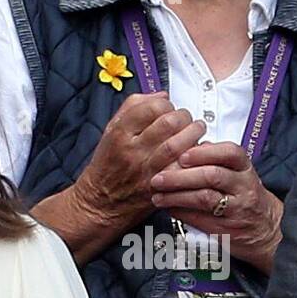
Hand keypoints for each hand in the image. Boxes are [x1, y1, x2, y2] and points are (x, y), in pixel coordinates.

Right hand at [74, 91, 204, 228]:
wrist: (100, 202)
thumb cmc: (107, 166)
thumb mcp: (111, 130)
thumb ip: (134, 107)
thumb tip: (161, 95)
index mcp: (120, 133)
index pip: (151, 107)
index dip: (166, 104)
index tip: (168, 107)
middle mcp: (133, 151)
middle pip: (168, 123)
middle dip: (183, 116)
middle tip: (186, 119)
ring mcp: (147, 170)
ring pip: (178, 145)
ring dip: (193, 134)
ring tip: (195, 131)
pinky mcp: (159, 187)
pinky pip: (182, 169)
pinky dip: (193, 158)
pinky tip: (195, 153)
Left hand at [149, 142, 283, 272]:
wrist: (266, 229)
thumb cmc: (246, 196)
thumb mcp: (239, 172)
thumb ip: (216, 158)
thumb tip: (189, 145)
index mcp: (245, 168)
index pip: (229, 153)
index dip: (204, 153)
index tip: (182, 155)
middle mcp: (243, 187)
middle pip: (212, 176)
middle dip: (181, 176)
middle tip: (159, 177)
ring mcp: (236, 209)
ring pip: (204, 198)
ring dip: (176, 196)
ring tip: (158, 194)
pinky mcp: (227, 228)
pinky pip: (200, 219)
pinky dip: (181, 212)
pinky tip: (168, 207)